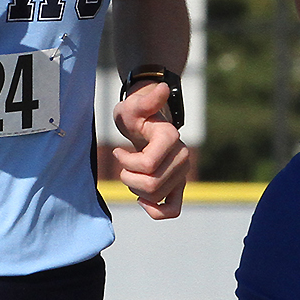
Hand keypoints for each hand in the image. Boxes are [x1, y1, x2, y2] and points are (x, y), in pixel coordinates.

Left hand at [111, 81, 190, 219]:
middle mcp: (181, 156)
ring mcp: (182, 172)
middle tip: (123, 166)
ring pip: (157, 197)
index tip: (118, 152)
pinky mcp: (179, 185)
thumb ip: (145, 100)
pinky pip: (173, 209)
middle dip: (130, 179)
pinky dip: (156, 211)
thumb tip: (163, 89)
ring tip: (131, 174)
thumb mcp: (134, 106)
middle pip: (152, 184)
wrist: (146, 124)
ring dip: (137, 190)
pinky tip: (142, 200)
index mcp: (170, 137)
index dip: (127, 163)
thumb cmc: (136, 115)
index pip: (148, 164)